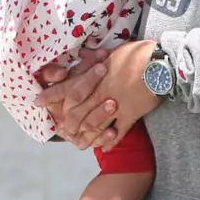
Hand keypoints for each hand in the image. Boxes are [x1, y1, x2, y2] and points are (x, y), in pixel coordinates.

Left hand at [36, 40, 160, 149]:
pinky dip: (110, 140)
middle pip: (77, 113)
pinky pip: (118, 132)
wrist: (161, 63)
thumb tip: (81, 56)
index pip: (68, 88)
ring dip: (86, 136)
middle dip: (67, 123)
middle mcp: (100, 92)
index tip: (37, 101)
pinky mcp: (130, 114)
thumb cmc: (139, 54)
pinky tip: (106, 146)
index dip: (51, 95)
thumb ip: (96, 59)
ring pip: (94, 125)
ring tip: (80, 144)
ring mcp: (115, 105)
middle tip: (61, 130)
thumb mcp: (114, 53)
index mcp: (95, 76)